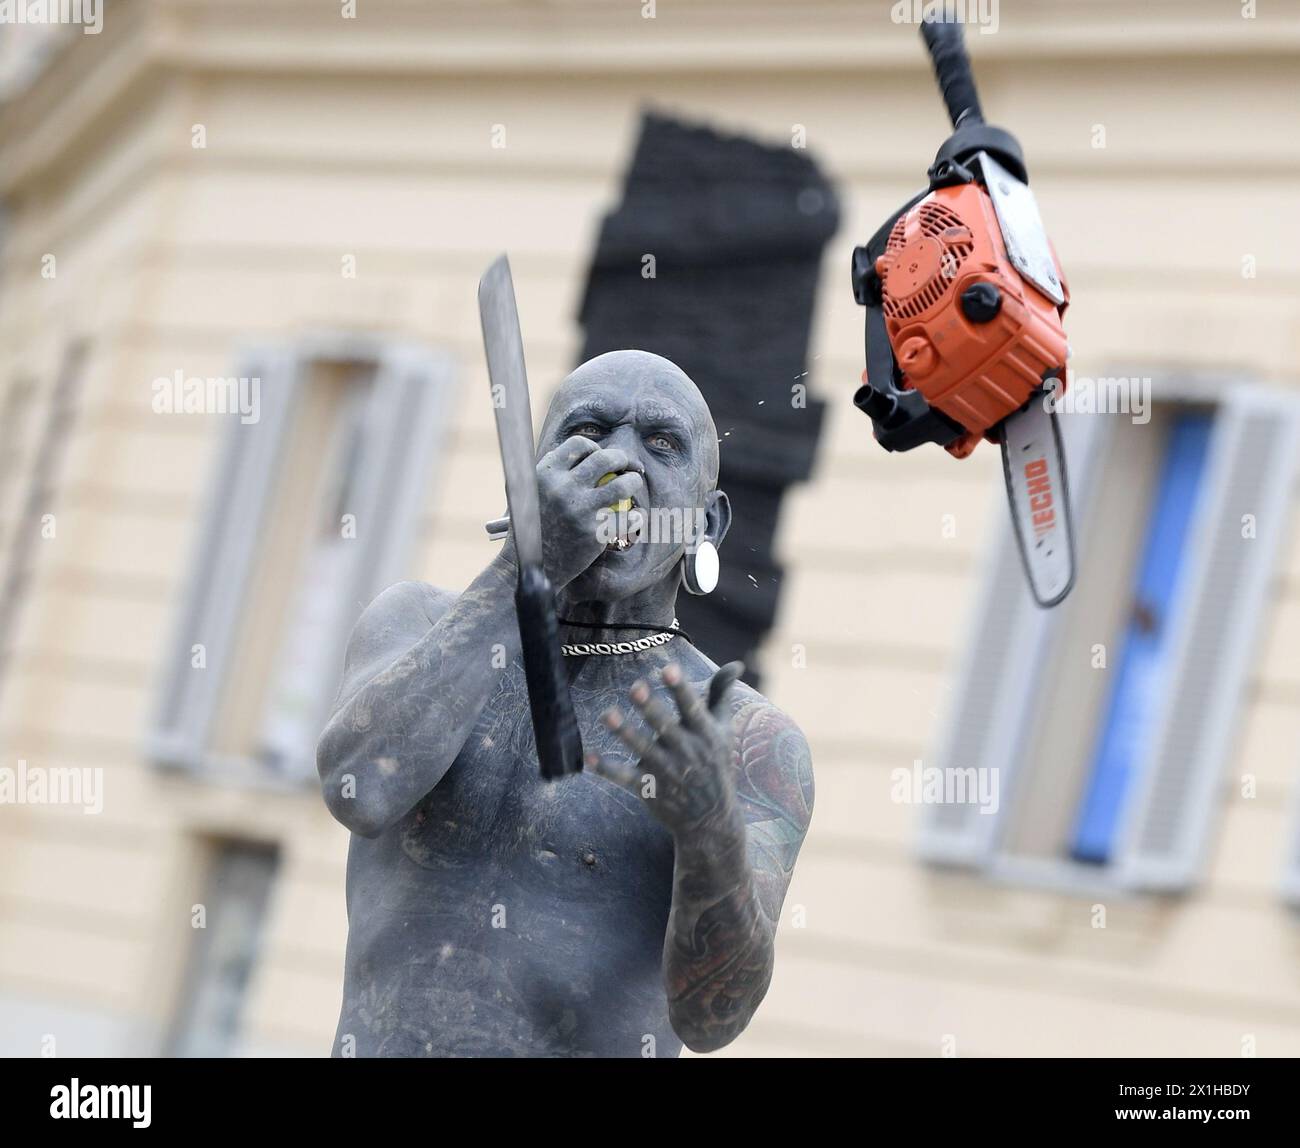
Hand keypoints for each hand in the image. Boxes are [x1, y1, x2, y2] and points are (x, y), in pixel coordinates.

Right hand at [502, 436, 645, 588]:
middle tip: (628, 466)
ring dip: (634, 481)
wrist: (532, 567)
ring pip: (624, 485)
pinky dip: (635, 516)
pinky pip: (628, 518)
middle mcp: (563, 488)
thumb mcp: (528, 491)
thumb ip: (551, 469)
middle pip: (606, 459)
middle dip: (623, 459)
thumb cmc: (532, 527)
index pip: (579, 445)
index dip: (594, 448)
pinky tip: (633, 517)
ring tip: (633, 484)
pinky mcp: (594, 534)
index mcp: (545, 474)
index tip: (600, 457)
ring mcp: (580, 511)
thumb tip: (580, 451)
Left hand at [587, 661, 745, 838]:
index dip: (680, 688)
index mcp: (704, 733)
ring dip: (624, 732)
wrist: (711, 819)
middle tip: (635, 687)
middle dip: (650, 707)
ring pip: (642, 748)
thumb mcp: (724, 730)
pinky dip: (607, 769)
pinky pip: (624, 777)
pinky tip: (589, 757)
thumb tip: (735, 663)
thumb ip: (721, 695)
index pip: (692, 707)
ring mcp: (666, 771)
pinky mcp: (648, 788)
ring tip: (607, 714)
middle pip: (665, 726)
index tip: (668, 669)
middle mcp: (686, 751)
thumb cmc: (715, 765)